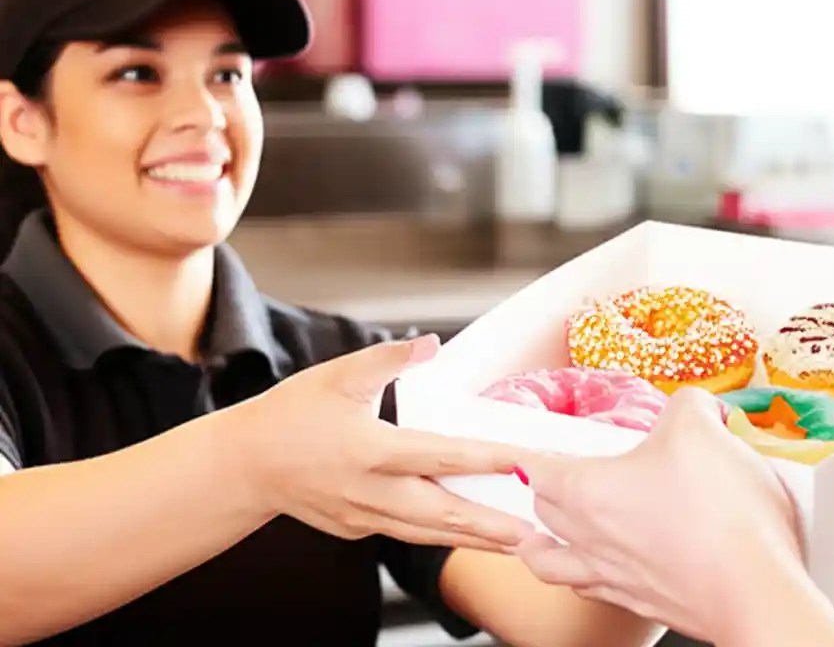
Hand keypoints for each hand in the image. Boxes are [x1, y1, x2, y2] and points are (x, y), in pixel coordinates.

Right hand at [229, 334, 534, 550]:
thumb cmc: (291, 414)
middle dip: (490, 527)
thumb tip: (432, 343)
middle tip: (533, 535)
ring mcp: (363, 516)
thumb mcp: (338, 376)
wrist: (245, 464)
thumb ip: (389, 360)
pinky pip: (406, 534)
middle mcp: (370, 492)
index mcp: (370, 451)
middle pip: (442, 514)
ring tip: (517, 545)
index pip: (440, 456)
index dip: (484, 459)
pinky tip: (470, 534)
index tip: (520, 462)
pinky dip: (441, 536)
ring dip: (473, 540)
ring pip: (428, 534)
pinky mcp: (357, 528)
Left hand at [512, 388, 802, 641]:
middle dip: (543, 492)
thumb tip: (692, 404)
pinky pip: (594, 589)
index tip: (526, 450)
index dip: (529, 454)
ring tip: (539, 540)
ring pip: (553, 564)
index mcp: (586, 491)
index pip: (535, 469)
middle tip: (552, 478)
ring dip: (544, 547)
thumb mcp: (702, 428)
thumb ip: (688, 404)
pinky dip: (587, 577)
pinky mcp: (645, 603)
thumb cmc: (720, 514)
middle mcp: (588, 539)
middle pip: (543, 513)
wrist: (755, 590)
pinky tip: (601, 569)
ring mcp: (613, 578)